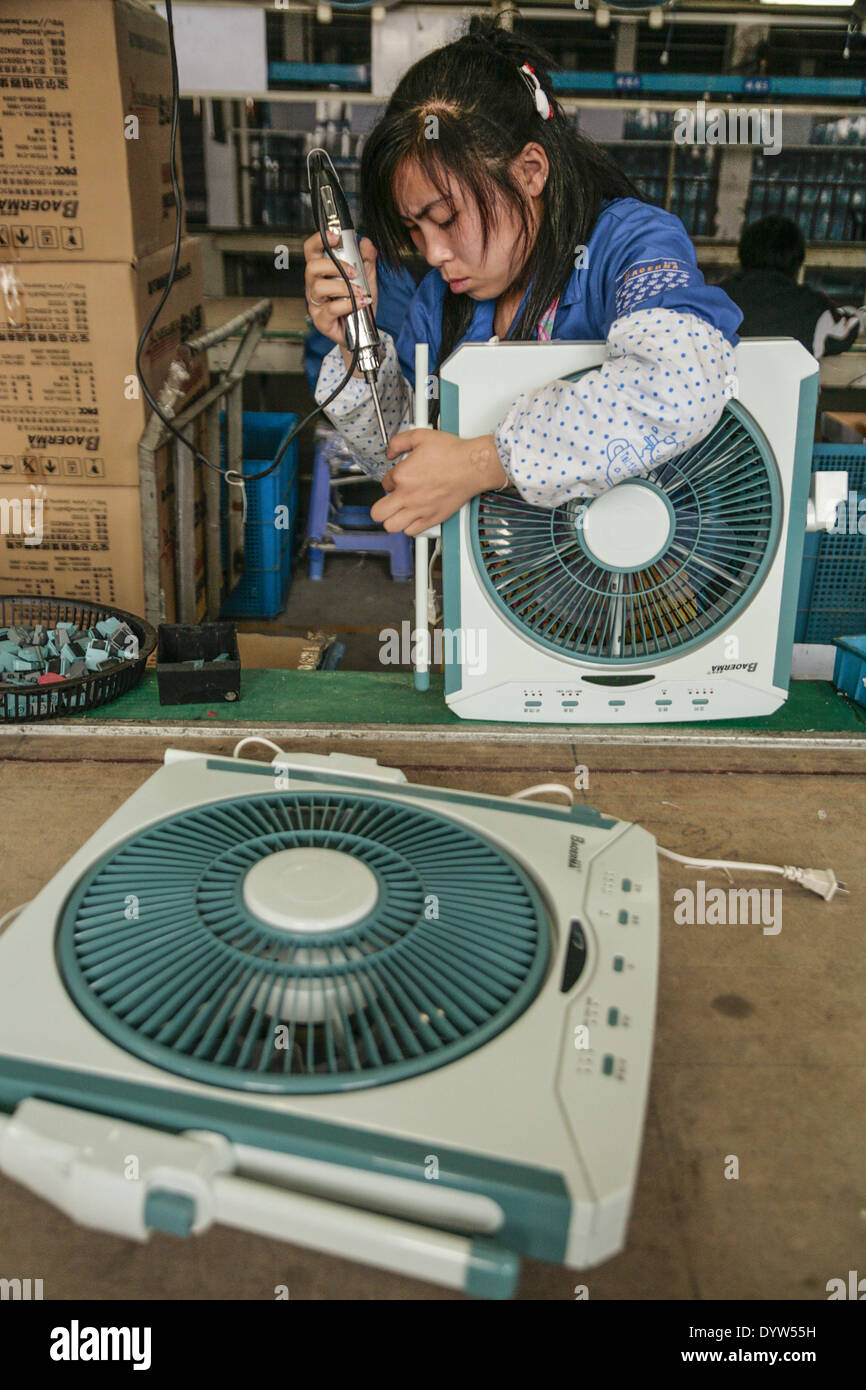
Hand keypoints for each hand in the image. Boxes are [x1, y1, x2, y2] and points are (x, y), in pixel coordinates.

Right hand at [303, 229, 378, 369]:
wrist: (364, 330)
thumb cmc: (359, 303)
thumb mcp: (368, 278)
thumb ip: (368, 259)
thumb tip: (366, 242)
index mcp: (322, 271)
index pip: (311, 250)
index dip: (319, 240)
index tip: (335, 237)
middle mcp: (314, 285)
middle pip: (312, 267)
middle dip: (334, 266)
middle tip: (353, 273)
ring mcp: (316, 303)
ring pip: (319, 288)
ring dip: (343, 287)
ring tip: (359, 292)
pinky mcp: (321, 320)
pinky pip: (330, 309)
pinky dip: (348, 304)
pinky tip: (360, 303)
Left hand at [370, 431, 507, 535]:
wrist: (472, 466)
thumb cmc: (452, 453)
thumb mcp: (421, 436)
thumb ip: (399, 442)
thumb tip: (390, 452)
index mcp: (402, 475)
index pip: (383, 483)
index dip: (389, 481)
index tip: (397, 480)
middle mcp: (407, 495)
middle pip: (378, 513)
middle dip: (380, 507)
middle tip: (388, 502)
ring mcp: (419, 510)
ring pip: (391, 526)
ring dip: (392, 519)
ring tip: (398, 513)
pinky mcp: (432, 519)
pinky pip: (411, 531)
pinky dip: (409, 526)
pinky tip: (413, 518)